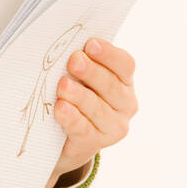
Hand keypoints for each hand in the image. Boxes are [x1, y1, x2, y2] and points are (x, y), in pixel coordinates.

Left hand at [42, 38, 137, 187]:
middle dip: (91, 72)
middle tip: (74, 61)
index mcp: (125, 82)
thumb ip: (82, 64)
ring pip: (97, 108)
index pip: (125, 65)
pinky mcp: (95, 143)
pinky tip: (61, 108)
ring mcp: (113, 127)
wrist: (65, 139)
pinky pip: (83, 129)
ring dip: (80, 95)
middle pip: (111, 86)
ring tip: (63, 85)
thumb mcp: (82, 79)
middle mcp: (126, 104)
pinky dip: (72, 118)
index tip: (90, 44)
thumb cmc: (76, 98)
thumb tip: (69, 48)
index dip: (109, 54)